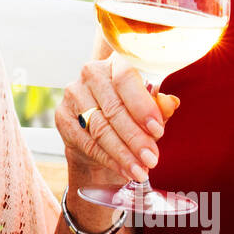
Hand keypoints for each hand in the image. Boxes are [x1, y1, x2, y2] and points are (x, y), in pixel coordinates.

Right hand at [55, 54, 180, 188]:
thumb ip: (159, 105)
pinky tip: (123, 169)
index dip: (143, 106)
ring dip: (123, 153)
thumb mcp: (148, 107)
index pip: (127, 78)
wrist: (97, 127)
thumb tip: (170, 104)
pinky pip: (87, 142)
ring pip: (100, 128)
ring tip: (140, 170)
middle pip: (114, 108)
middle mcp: (91, 73)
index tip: (158, 130)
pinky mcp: (62, 116)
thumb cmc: (129, 111)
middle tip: (151, 159)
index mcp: (116, 63)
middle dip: (135, 138)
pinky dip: (108, 159)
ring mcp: (74, 94)